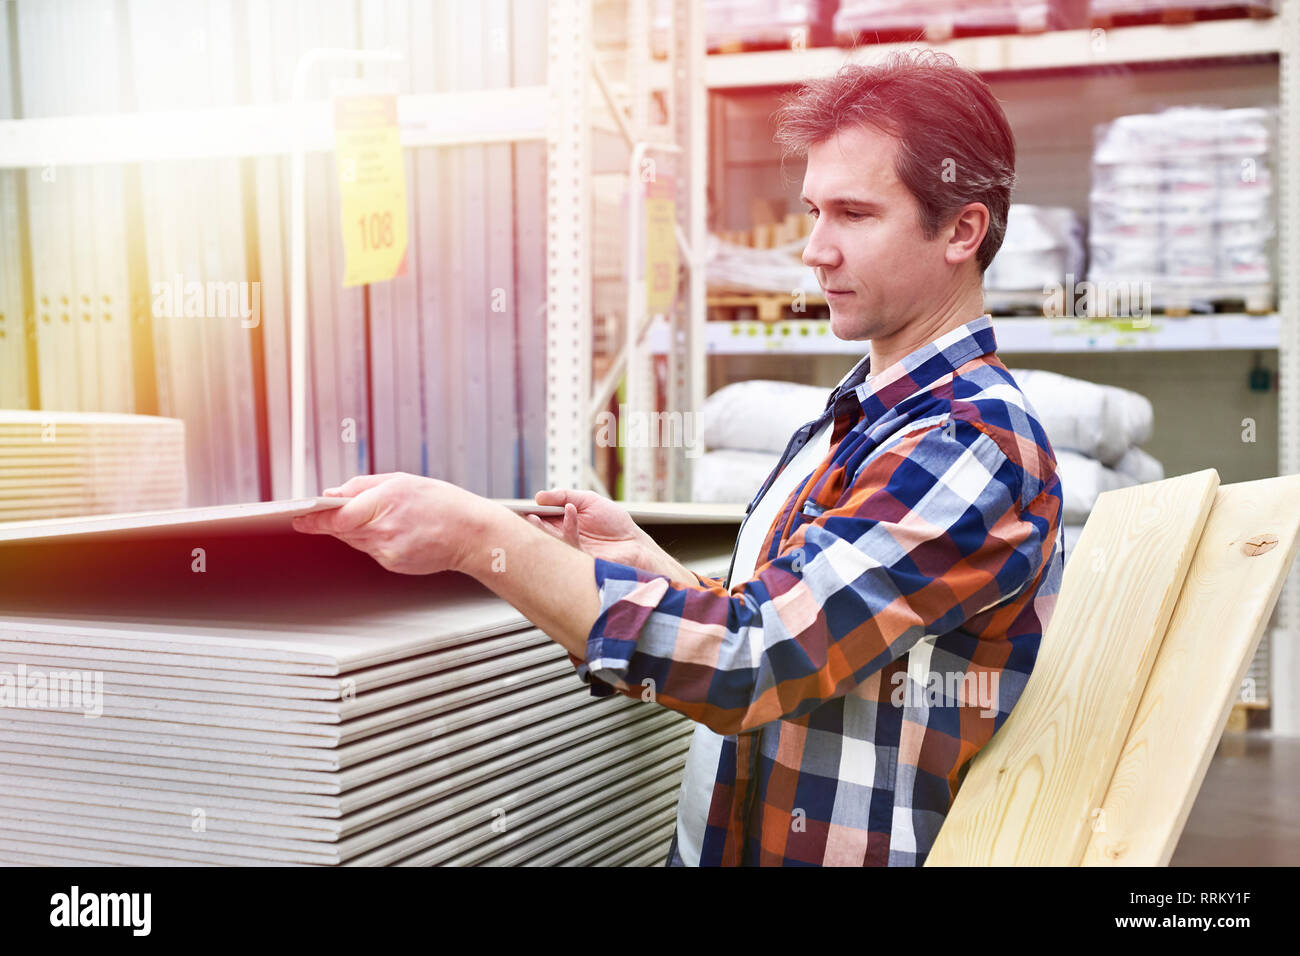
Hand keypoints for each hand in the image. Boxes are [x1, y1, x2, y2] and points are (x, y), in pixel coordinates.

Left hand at [291, 472, 496, 574]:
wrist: (471, 534)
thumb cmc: (443, 504)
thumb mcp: (402, 480)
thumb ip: (362, 486)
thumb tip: (333, 493)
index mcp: (384, 502)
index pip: (336, 515)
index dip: (313, 518)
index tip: (297, 518)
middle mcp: (382, 530)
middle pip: (342, 529)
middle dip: (335, 521)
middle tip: (334, 513)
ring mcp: (387, 551)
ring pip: (355, 540)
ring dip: (358, 529)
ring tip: (384, 518)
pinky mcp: (393, 564)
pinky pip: (372, 550)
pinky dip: (376, 540)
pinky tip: (397, 531)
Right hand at [527, 488, 661, 569]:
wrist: (633, 544)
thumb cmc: (614, 523)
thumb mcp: (588, 500)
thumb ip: (564, 496)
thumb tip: (539, 496)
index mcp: (561, 523)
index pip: (539, 518)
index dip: (527, 513)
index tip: (516, 507)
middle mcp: (562, 538)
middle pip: (538, 531)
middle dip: (527, 524)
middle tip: (520, 514)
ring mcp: (569, 549)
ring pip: (547, 540)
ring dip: (539, 528)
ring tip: (533, 516)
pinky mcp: (578, 559)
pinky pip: (567, 543)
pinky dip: (567, 525)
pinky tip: (570, 511)